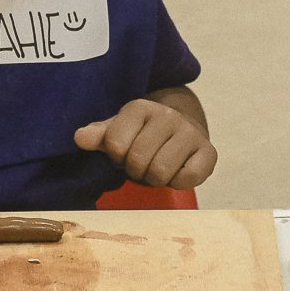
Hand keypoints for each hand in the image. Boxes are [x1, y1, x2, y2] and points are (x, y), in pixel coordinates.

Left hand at [75, 100, 216, 189]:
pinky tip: (177, 171)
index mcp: (140, 108)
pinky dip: (179, 182)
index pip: (115, 144)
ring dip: (155, 178)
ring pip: (161, 171)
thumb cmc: (144, 136)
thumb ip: (98, 135)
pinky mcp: (209, 152)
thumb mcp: (117, 132)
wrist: (183, 130)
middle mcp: (167, 116)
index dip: (116, 156)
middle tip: (143, 163)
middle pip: (138, 160)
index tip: (125, 152)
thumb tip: (80, 138)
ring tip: (158, 167)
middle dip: (136, 170)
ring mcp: (190, 133)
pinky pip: (189, 178)